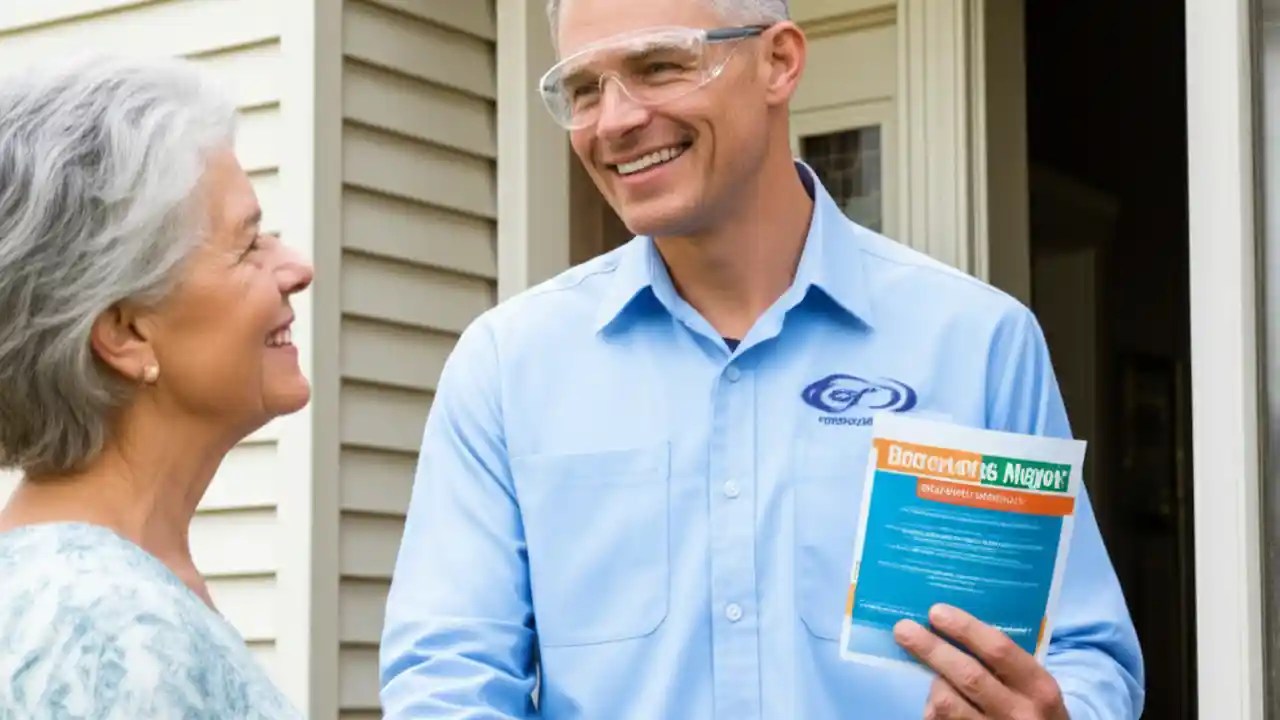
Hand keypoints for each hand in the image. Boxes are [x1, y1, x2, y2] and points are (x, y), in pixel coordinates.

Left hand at [893, 604, 1067, 719]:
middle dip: (932, 649)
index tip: (936, 612)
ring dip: (934, 685)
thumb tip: (954, 627)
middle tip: (903, 629)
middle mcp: (1018, 712)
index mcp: (1038, 687)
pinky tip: (934, 704)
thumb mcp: (1033, 688)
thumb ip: (1005, 663)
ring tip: (930, 676)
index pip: (998, 650)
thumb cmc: (1035, 712)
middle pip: (967, 675)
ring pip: (947, 702)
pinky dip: (931, 710)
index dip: (965, 628)